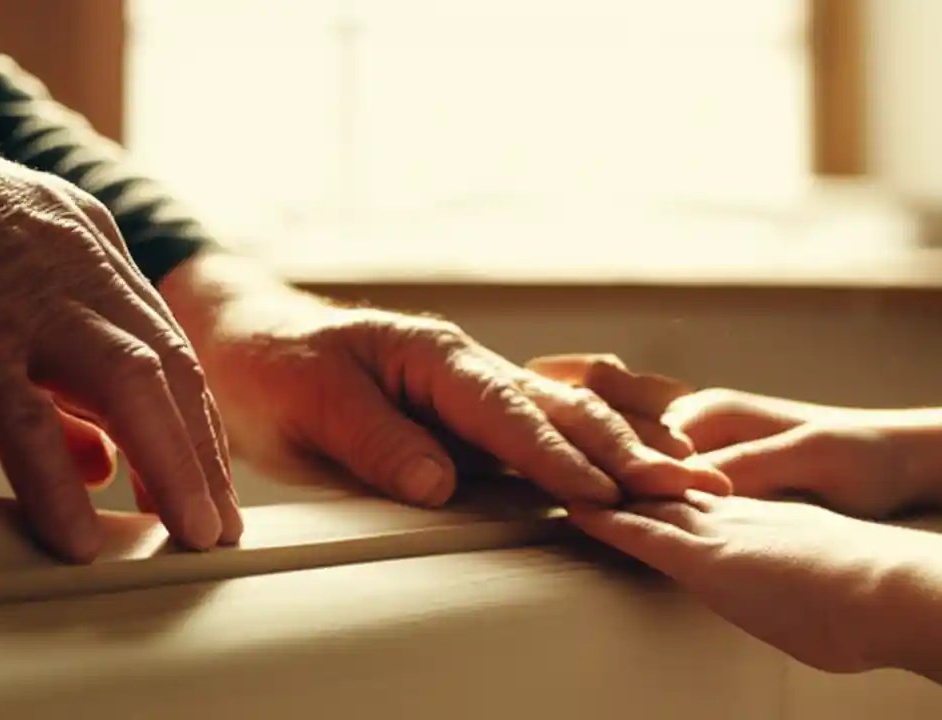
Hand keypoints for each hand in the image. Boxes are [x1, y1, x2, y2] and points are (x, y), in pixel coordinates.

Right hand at [0, 119, 239, 560]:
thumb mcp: (3, 285)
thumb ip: (60, 366)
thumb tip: (103, 463)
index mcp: (90, 250)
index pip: (167, 349)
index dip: (194, 423)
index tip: (210, 483)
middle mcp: (78, 268)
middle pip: (169, 369)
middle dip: (202, 454)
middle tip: (218, 527)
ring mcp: (24, 302)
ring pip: (129, 386)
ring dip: (171, 466)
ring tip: (193, 534)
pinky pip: (22, 419)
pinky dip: (56, 483)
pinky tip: (81, 539)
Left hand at [159, 255, 730, 505]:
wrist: (248, 345)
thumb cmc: (274, 362)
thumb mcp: (308, 399)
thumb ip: (374, 437)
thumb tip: (440, 483)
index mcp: (434, 355)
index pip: (506, 411)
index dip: (556, 455)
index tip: (605, 492)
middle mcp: (467, 373)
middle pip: (560, 412)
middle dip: (626, 450)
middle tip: (693, 484)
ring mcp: (473, 400)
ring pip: (564, 424)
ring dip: (625, 454)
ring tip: (687, 483)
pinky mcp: (468, 428)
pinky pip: (538, 443)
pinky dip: (591, 460)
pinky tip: (631, 479)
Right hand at [522, 362, 913, 517]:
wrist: (902, 456)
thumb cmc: (859, 456)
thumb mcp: (808, 459)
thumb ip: (747, 464)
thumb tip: (688, 474)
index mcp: (712, 414)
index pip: (628, 411)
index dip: (575, 408)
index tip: (524, 402)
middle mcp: (699, 414)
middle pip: (614, 400)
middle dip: (561, 390)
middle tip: (507, 382)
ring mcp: (705, 430)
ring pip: (628, 415)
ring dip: (582, 411)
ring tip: (529, 399)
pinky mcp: (716, 452)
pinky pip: (651, 441)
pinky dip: (614, 435)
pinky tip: (593, 449)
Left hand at [569, 491, 941, 717]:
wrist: (894, 592)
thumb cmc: (878, 599)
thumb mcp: (827, 575)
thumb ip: (799, 575)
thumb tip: (800, 595)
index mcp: (761, 517)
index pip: (696, 496)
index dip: (660, 482)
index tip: (630, 469)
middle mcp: (732, 515)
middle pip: (663, 484)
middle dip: (620, 466)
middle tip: (580, 441)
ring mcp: (719, 532)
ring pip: (647, 500)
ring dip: (604, 482)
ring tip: (561, 463)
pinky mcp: (708, 558)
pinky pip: (645, 534)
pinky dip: (608, 521)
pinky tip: (574, 507)